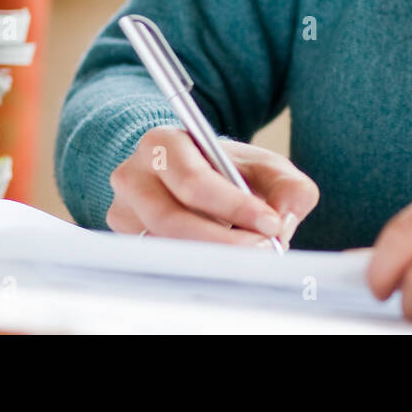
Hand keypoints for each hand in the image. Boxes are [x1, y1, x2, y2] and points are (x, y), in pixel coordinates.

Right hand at [106, 126, 318, 248]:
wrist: (195, 176)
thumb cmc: (229, 171)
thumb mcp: (265, 167)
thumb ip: (288, 187)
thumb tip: (284, 219)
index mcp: (163, 144)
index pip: (194, 181)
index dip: (234, 206)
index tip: (271, 225)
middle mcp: (133, 176)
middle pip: (171, 219)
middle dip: (224, 241)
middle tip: (264, 249)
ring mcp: (123, 212)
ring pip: (163, 245)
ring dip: (210, 256)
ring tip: (250, 255)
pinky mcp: (126, 240)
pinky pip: (158, 262)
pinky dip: (195, 267)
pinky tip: (224, 266)